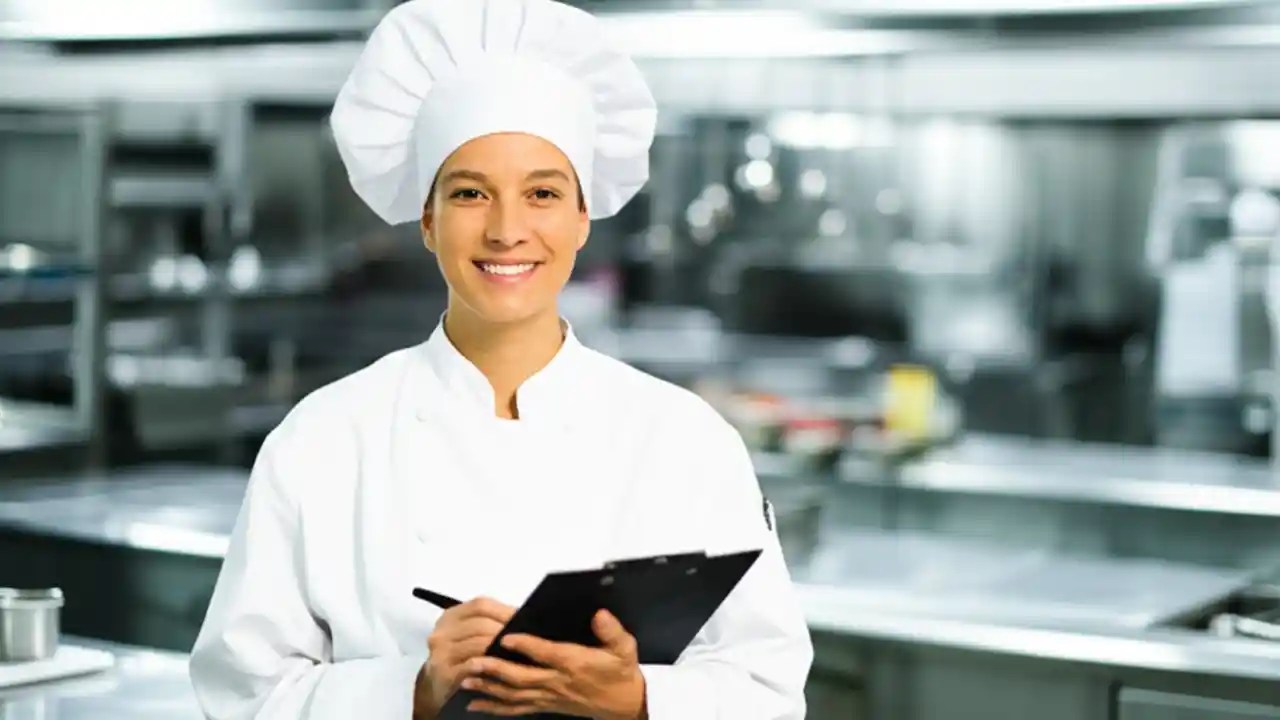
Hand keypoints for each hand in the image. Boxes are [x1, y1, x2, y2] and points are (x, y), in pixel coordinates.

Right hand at [413, 596, 515, 718]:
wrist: (437, 689)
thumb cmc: (460, 659)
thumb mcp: (469, 636)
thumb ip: (490, 623)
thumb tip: (524, 616)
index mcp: (450, 616)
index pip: (480, 605)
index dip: (505, 611)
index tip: (525, 619)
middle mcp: (441, 632)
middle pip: (481, 624)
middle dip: (506, 631)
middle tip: (526, 639)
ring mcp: (440, 653)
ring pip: (479, 644)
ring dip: (501, 649)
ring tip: (519, 653)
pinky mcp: (443, 674)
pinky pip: (472, 665)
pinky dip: (490, 665)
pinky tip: (502, 668)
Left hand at [460, 609, 646, 719]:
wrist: (624, 704)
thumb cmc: (621, 672)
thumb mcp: (625, 648)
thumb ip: (612, 630)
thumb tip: (600, 614)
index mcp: (574, 663)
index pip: (546, 653)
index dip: (526, 646)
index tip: (506, 636)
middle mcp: (557, 681)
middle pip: (522, 677)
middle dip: (496, 669)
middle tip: (475, 661)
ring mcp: (549, 696)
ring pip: (514, 694)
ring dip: (490, 687)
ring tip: (467, 678)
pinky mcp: (545, 705)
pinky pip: (516, 708)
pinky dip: (495, 706)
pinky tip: (475, 702)